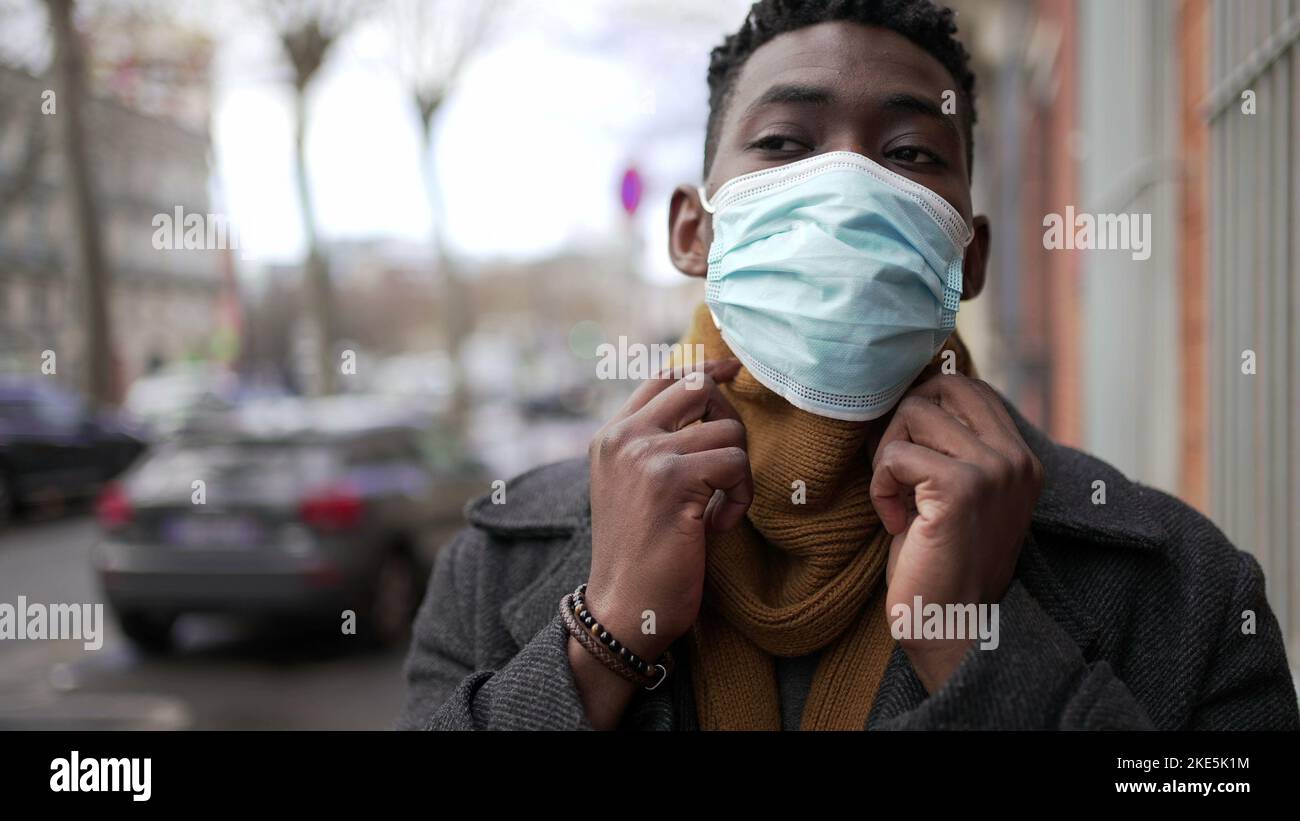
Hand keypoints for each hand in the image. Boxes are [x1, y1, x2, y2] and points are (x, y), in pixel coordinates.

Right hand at [584, 358, 751, 662]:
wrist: (623, 609)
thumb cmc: (640, 556)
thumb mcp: (636, 488)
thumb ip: (658, 446)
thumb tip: (710, 401)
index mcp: (611, 436)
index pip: (663, 378)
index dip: (704, 368)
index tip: (733, 369)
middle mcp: (623, 437)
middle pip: (697, 386)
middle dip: (730, 417)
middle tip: (730, 465)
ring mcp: (644, 454)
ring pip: (727, 429)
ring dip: (738, 474)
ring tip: (717, 511)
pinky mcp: (672, 479)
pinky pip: (735, 463)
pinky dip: (740, 497)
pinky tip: (717, 525)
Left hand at [869, 375, 1042, 691]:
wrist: (948, 624)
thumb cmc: (938, 559)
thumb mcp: (955, 491)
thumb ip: (949, 446)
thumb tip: (907, 393)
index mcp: (1019, 456)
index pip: (964, 385)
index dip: (922, 406)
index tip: (908, 456)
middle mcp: (1015, 458)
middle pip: (937, 389)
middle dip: (901, 425)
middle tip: (897, 474)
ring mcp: (993, 469)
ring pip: (912, 413)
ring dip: (887, 458)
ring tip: (899, 503)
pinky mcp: (960, 487)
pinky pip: (895, 456)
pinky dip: (880, 488)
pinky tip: (895, 523)